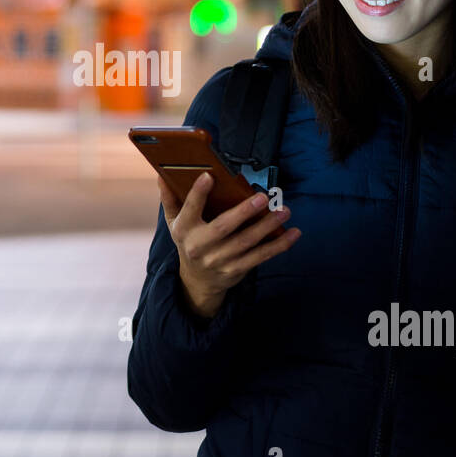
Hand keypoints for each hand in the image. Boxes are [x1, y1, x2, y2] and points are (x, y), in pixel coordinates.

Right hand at [158, 172, 300, 319]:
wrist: (197, 281)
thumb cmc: (189, 242)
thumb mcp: (175, 223)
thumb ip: (170, 199)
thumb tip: (162, 175)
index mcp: (184, 230)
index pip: (189, 209)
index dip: (198, 194)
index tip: (209, 176)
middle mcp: (200, 247)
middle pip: (223, 228)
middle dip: (244, 212)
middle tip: (263, 197)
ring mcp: (219, 261)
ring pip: (246, 243)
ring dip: (267, 227)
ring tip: (284, 210)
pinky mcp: (236, 270)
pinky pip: (260, 257)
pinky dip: (278, 245)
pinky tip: (293, 233)